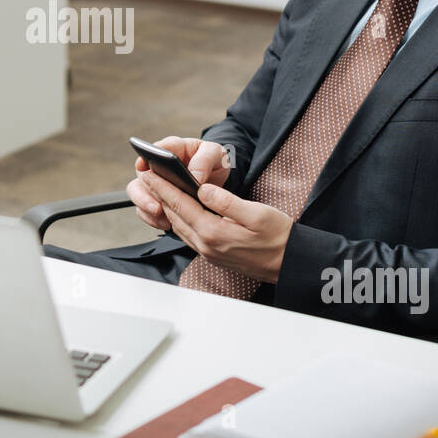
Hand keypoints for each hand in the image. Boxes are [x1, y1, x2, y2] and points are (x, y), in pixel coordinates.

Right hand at [126, 136, 230, 231]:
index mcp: (174, 149)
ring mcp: (157, 184)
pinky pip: (146, 211)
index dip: (146, 156)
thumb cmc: (214, 163)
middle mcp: (160, 166)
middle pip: (141, 175)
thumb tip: (194, 176)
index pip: (156, 149)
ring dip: (145, 204)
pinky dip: (153, 219)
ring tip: (159, 212)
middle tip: (156, 202)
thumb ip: (205, 160)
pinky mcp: (158, 201)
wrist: (218, 182)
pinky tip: (166, 222)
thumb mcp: (216, 155)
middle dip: (145, 190)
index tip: (143, 166)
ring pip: (138, 193)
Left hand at [138, 168, 290, 283]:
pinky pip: (188, 236)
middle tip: (148, 178)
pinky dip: (179, 220)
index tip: (150, 174)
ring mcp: (208, 253)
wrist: (289, 264)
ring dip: (167, 208)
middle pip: (175, 216)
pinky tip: (179, 212)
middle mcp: (206, 245)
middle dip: (159, 195)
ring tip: (159, 191)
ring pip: (179, 227)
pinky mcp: (213, 255)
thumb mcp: (257, 214)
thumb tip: (203, 189)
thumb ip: (227, 202)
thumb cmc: (278, 237)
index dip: (163, 187)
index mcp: (214, 232)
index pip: (181, 205)